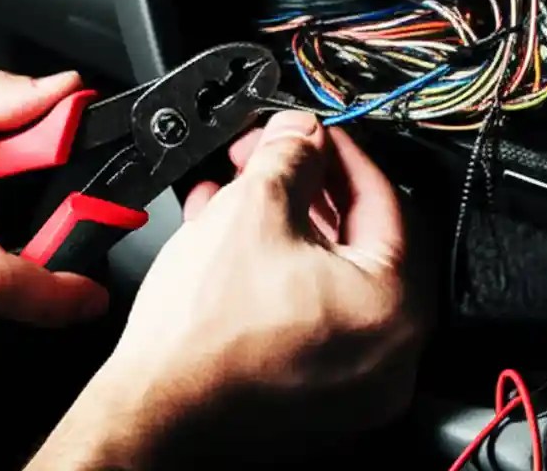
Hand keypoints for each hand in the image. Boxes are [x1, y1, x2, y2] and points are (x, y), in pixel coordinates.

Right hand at [29, 111, 427, 469]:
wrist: (151, 414)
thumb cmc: (200, 337)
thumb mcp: (250, 209)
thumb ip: (289, 155)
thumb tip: (302, 132)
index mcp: (395, 306)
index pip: (383, 200)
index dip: (339, 152)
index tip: (312, 132)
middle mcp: (391, 354)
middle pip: (358, 242)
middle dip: (305, 189)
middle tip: (272, 159)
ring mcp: (357, 384)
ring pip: (330, 279)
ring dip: (286, 228)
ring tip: (239, 196)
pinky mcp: (319, 398)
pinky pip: (313, 318)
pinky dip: (281, 277)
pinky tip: (236, 246)